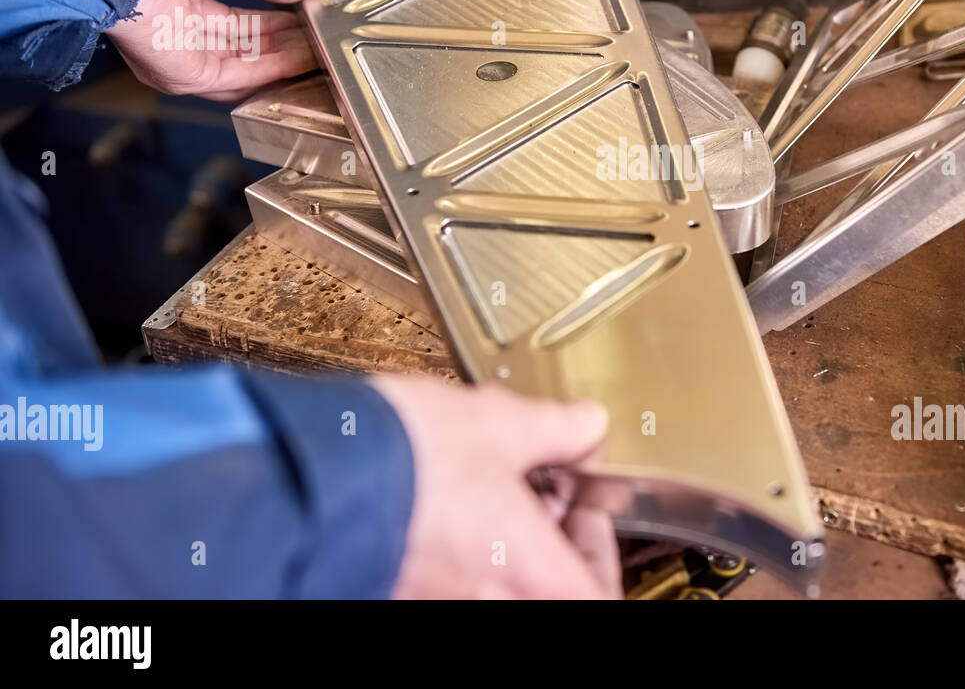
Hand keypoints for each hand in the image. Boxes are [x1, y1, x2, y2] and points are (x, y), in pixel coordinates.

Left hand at [107, 0, 319, 101]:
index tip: (304, 21)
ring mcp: (187, 62)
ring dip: (284, 60)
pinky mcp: (189, 77)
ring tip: (317, 51)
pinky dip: (271, 69)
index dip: (274, 24)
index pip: (238, 24)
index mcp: (185, 8)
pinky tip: (299, 58)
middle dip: (284, 45)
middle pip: (245, 50)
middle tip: (318, 40)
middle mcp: (185, 40)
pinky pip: (238, 77)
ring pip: (247, 67)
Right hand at [370, 376, 620, 598]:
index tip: (590, 513)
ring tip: (488, 482)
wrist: (306, 469)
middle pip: (545, 588)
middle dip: (549, 540)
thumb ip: (558, 428)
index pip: (596, 597)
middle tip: (542, 492)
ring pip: (493, 581)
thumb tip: (587, 424)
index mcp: (527, 570)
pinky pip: (446, 574)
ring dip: (502, 540)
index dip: (602, 556)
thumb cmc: (402, 459)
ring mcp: (435, 595)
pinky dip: (457, 542)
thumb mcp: (499, 422)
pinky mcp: (395, 584)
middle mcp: (483, 598)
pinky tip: (441, 492)